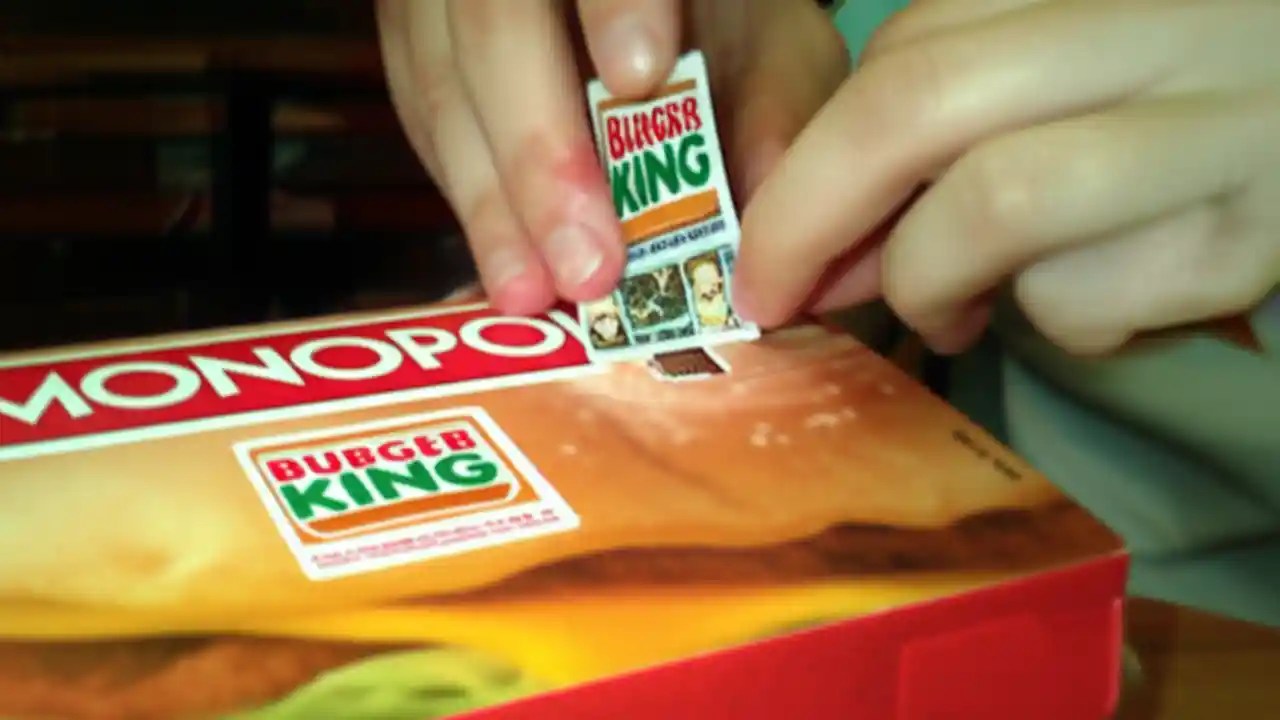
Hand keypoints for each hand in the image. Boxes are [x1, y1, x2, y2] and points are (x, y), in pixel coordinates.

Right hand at [376, 0, 847, 314]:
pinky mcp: (416, 44)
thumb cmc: (723, 28)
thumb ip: (771, 115)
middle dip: (540, 150)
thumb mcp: (774, 52)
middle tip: (588, 259)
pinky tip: (509, 267)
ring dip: (492, 201)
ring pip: (439, 81)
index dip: (613, 5)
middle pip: (494, 20)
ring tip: (534, 290)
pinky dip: (469, 200)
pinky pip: (424, 119)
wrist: (650, 14)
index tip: (640, 77)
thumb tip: (761, 220)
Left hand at [736, 0, 1279, 354]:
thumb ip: (940, 133)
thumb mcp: (1063, 79)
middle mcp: (1162, 19)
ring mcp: (1225, 120)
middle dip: (806, 216)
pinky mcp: (1260, 229)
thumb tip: (810, 255)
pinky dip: (1058, 325)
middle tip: (772, 295)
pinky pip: (1093, 297)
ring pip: (1000, 201)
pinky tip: (1100, 302)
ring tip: (949, 311)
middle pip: (919, 102)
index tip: (767, 239)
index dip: (808, 157)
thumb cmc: (1185, 108)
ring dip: (930, 281)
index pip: (907, 48)